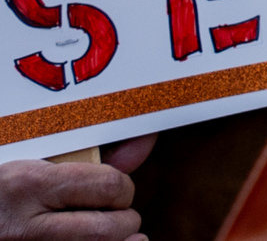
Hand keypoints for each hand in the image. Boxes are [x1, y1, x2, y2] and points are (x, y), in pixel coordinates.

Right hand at [0, 136, 153, 239]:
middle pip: (108, 229)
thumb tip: (143, 144)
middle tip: (118, 216)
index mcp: (29, 186)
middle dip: (124, 221)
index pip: (109, 187)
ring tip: (111, 234)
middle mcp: (26, 226)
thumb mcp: (33, 166)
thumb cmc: (1, 191)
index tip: (115, 190)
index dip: (121, 189)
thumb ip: (89, 158)